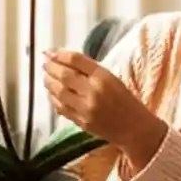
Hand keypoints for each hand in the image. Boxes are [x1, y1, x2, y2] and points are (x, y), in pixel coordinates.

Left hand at [42, 50, 165, 157]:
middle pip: (64, 75)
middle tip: (45, 64)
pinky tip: (52, 93)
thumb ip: (89, 70)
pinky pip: (61, 108)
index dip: (59, 54)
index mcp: (104, 77)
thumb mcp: (112, 78)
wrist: (135, 128)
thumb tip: (63, 58)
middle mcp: (93, 91)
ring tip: (46, 77)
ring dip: (49, 82)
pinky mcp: (81, 122)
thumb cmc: (125, 100)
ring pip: (59, 92)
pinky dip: (53, 98)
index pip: (76, 60)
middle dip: (51, 68)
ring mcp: (86, 108)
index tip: (50, 52)